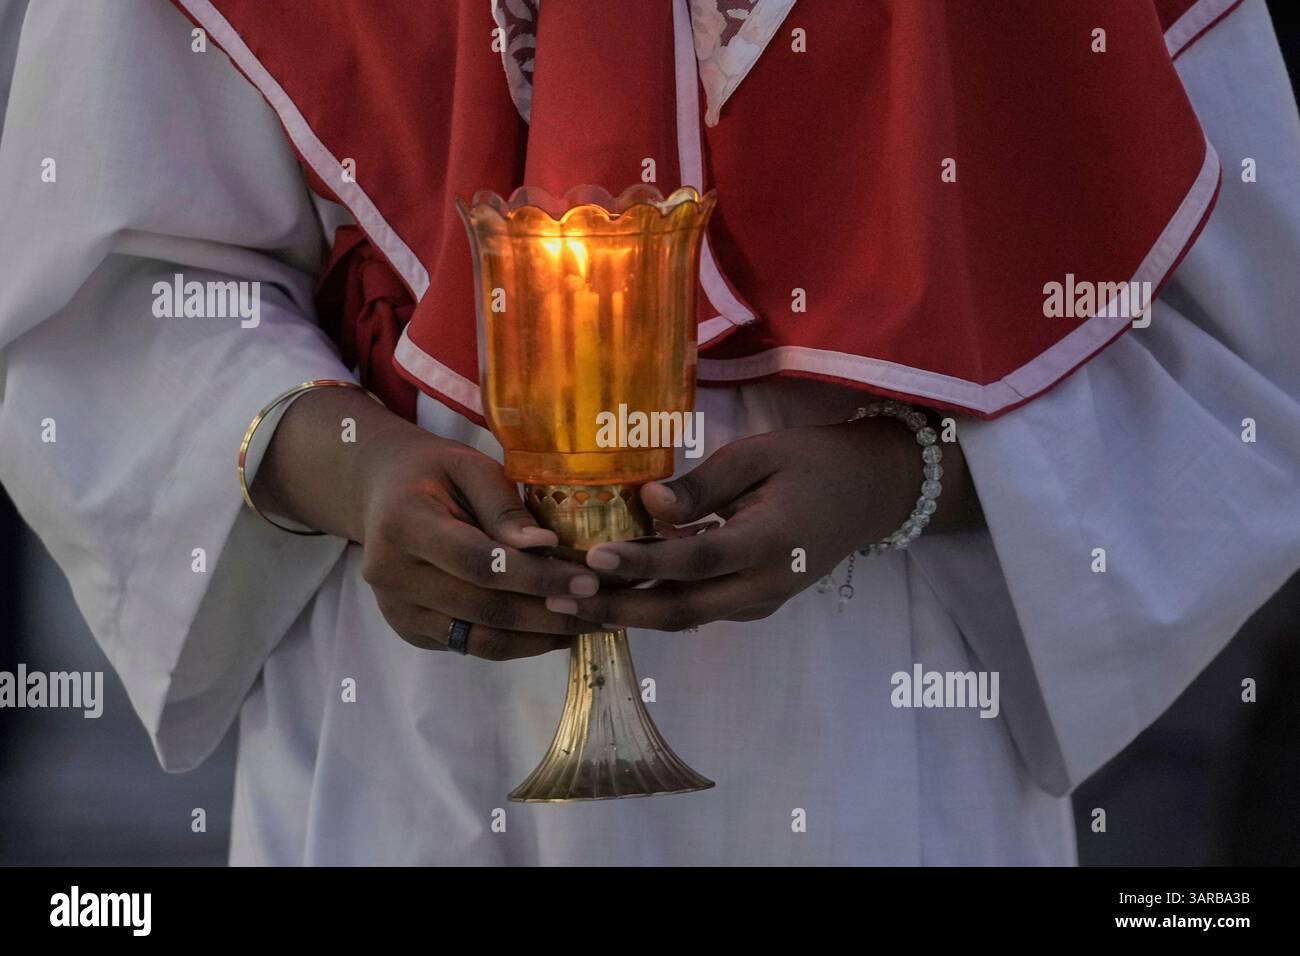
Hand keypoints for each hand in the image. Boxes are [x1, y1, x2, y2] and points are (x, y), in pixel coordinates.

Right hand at [253, 387, 596, 659]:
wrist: (380, 494)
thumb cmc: (434, 473)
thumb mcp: (470, 468)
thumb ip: (505, 508)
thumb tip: (545, 547)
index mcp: (404, 524)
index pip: (478, 562)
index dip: (536, 576)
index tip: (588, 579)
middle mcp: (391, 575)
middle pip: (483, 607)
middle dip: (550, 610)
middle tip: (603, 607)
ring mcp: (397, 610)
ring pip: (481, 639)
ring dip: (541, 637)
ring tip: (590, 624)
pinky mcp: (411, 631)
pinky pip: (472, 645)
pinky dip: (519, 643)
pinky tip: (556, 630)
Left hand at [547, 415, 977, 631]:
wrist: (867, 495)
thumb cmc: (811, 462)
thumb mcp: (759, 455)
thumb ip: (704, 485)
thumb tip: (647, 504)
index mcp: (770, 542)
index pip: (696, 560)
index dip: (644, 562)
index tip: (594, 557)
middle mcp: (764, 585)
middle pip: (681, 609)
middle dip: (618, 608)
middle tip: (562, 598)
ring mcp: (760, 602)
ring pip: (684, 618)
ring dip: (627, 614)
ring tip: (570, 603)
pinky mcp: (752, 605)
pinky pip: (695, 611)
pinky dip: (652, 606)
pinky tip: (611, 594)